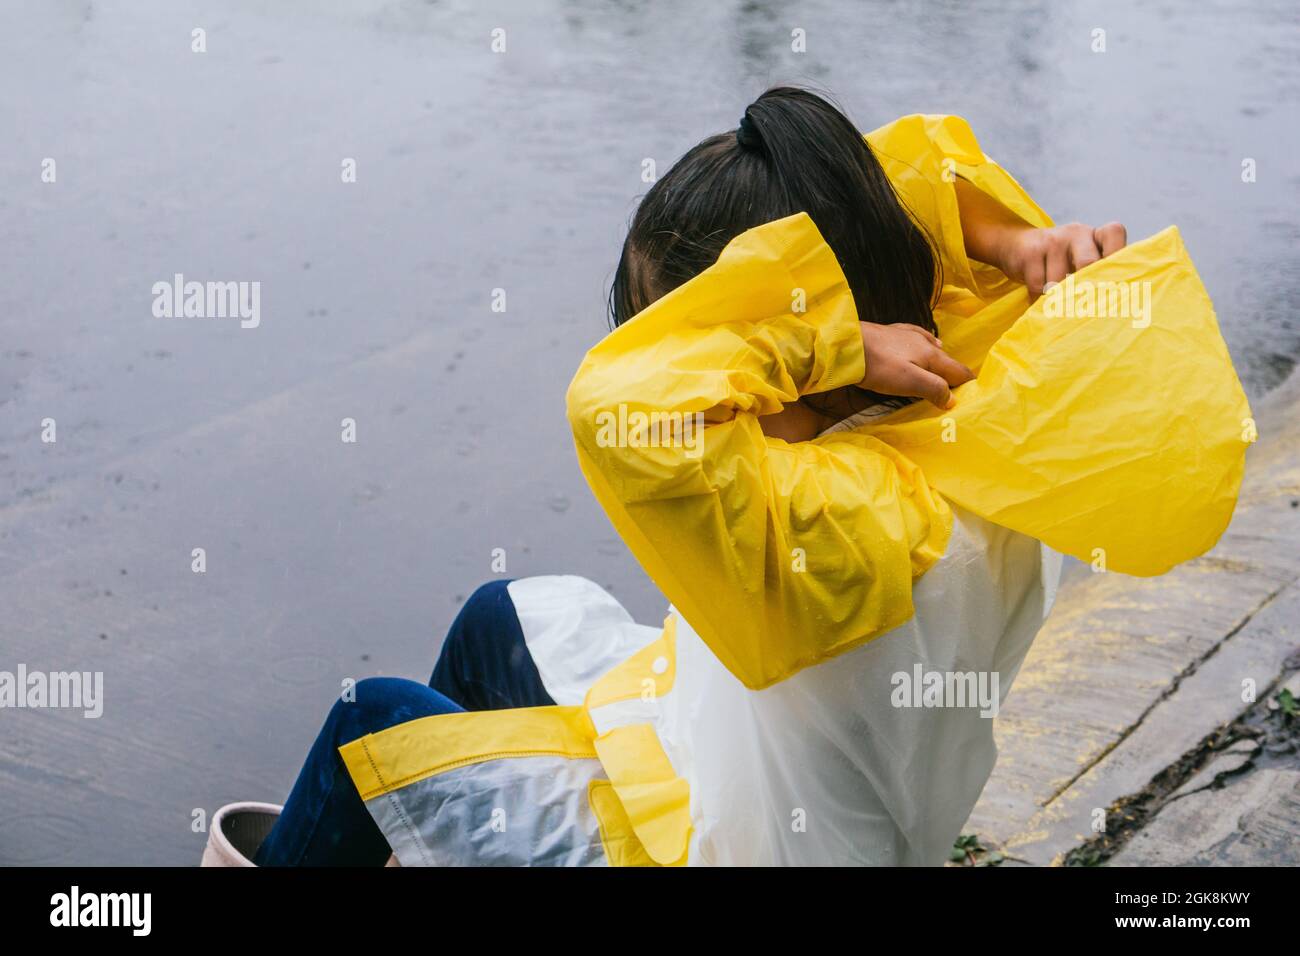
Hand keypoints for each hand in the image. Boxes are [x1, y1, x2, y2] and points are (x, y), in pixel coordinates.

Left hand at [857, 322, 973, 409]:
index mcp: (932, 355)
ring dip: (939, 362)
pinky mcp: (893, 332)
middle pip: (946, 361)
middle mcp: (925, 342)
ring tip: (940, 374)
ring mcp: (908, 335)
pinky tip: (926, 342)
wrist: (848, 345)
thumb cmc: (879, 367)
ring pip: (932, 349)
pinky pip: (917, 337)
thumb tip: (952, 399)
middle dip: (952, 375)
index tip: (972, 396)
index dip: (967, 385)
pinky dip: (925, 345)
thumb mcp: (909, 382)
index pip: (959, 371)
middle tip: (952, 392)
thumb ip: (934, 389)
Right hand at [998, 222, 1127, 298]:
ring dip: (1059, 299)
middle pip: (1087, 262)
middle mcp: (1076, 232)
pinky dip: (1040, 299)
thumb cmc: (1062, 260)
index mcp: (1095, 234)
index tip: (1111, 281)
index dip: (1116, 256)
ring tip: (1060, 305)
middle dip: (1086, 288)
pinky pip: (1038, 285)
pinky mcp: (1031, 252)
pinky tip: (1041, 302)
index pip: (1114, 233)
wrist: (1019, 246)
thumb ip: (1100, 271)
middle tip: (1084, 307)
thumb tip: (1113, 301)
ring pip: (1059, 280)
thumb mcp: (1084, 257)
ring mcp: (1052, 241)